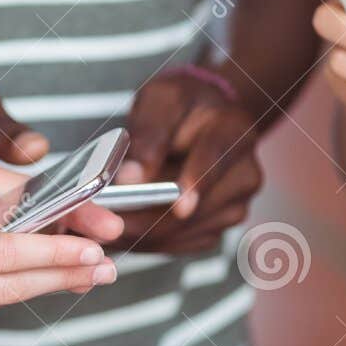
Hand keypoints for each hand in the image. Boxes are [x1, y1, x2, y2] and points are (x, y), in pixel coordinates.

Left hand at [114, 70, 263, 253]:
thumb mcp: (161, 101)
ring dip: (142, 235)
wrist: (206, 117)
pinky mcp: (220, 224)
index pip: (216, 159)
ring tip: (104, 224)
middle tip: (102, 222)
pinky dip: (150, 242)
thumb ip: (148, 135)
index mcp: (233, 132)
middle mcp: (244, 173)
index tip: (178, 206)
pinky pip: (182, 244)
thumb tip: (131, 178)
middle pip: (198, 208)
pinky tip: (126, 228)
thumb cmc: (183, 105)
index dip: (196, 183)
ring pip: (185, 233)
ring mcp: (236, 203)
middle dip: (146, 220)